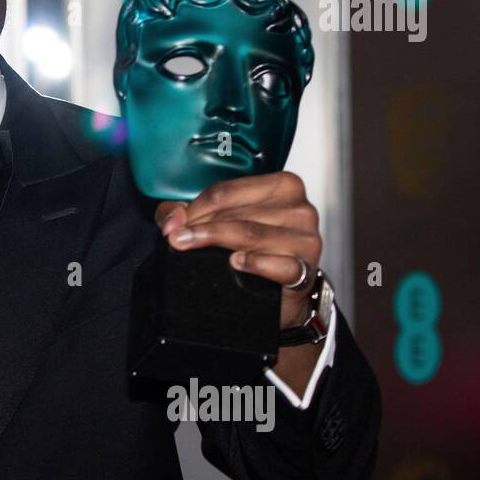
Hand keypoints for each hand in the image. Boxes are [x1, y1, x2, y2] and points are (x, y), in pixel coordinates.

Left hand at [154, 172, 321, 330]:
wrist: (282, 292)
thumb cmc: (256, 249)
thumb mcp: (225, 223)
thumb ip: (190, 214)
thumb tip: (172, 220)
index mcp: (282, 186)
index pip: (227, 191)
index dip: (195, 208)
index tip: (175, 225)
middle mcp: (299, 208)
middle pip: (236, 213)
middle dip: (200, 226)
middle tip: (176, 239)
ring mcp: (305, 238)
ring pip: (252, 234)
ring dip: (216, 240)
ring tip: (191, 247)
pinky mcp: (306, 268)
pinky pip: (279, 264)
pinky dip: (255, 263)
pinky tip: (236, 263)